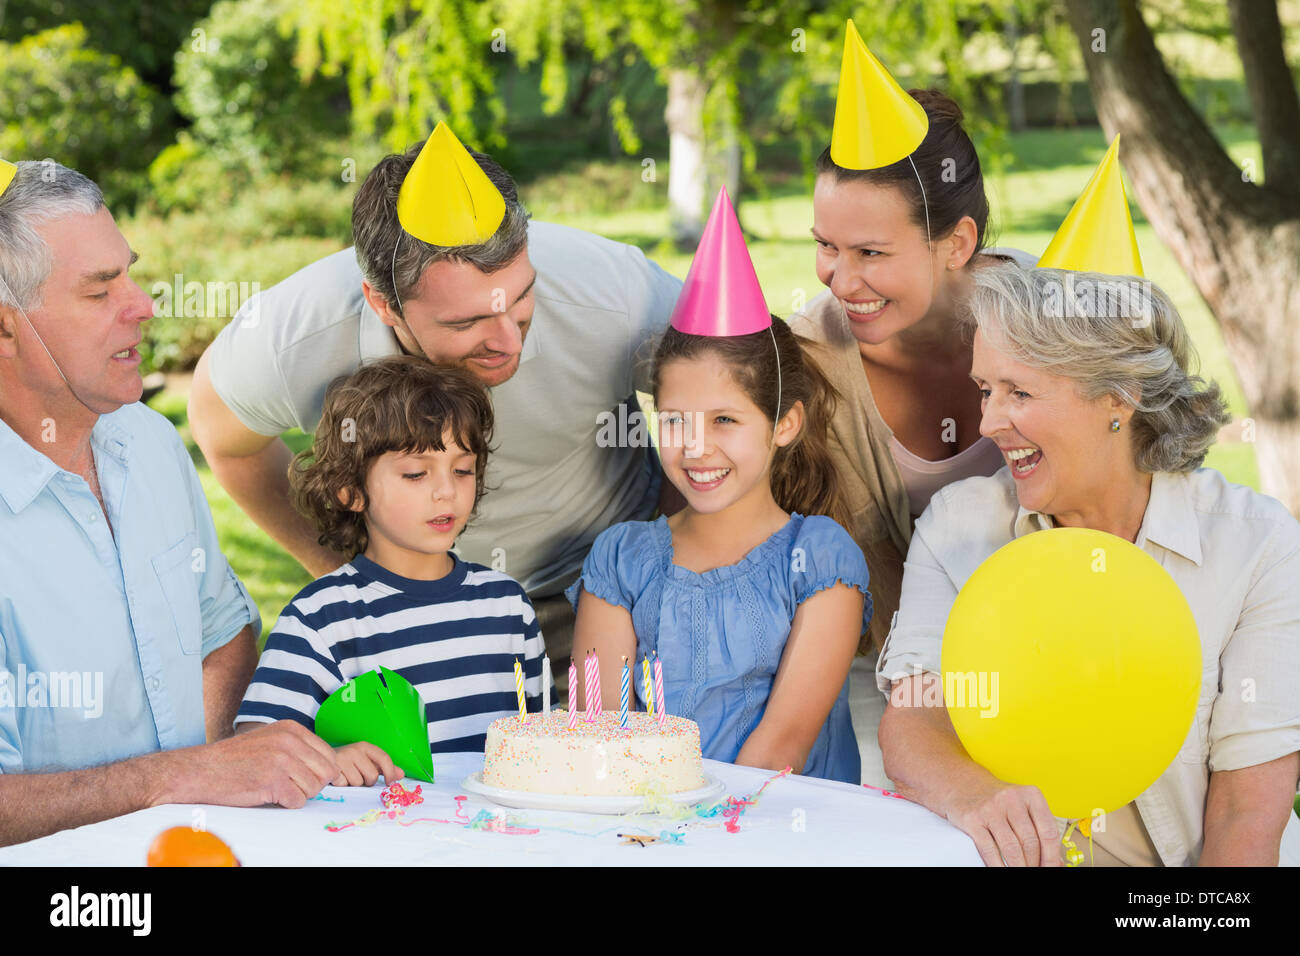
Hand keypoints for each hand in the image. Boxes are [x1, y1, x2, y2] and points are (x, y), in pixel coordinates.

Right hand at [159, 720, 340, 808]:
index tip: (304, 777)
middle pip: (327, 772)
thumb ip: (298, 749)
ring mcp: (282, 760)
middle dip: (313, 785)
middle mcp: (290, 741)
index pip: (330, 754)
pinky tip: (269, 796)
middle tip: (291, 786)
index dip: (321, 772)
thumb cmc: (235, 759)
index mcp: (292, 728)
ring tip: (276, 789)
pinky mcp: (273, 781)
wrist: (200, 770)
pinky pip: (298, 801)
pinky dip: (286, 804)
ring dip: (298, 795)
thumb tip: (331, 770)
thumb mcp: (270, 740)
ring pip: (314, 788)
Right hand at [331, 742, 401, 786]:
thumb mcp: (367, 761)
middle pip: (371, 775)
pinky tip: (339, 778)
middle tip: (360, 777)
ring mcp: (342, 759)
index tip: (390, 782)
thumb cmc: (349, 762)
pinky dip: (343, 784)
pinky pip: (344, 784)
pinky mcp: (332, 769)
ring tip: (348, 776)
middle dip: (367, 781)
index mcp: (365, 747)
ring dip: (354, 784)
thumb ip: (385, 768)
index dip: (390, 772)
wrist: (322, 759)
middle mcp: (355, 750)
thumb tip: (401, 774)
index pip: (384, 758)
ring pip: (358, 782)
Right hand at [945, 780, 1061, 866]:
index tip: (1050, 868)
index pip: (1049, 832)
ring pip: (1012, 849)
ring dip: (1018, 868)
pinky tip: (1002, 870)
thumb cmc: (999, 801)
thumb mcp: (1023, 807)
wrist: (963, 784)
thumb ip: (1039, 829)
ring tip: (1020, 872)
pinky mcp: (972, 819)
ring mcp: (990, 808)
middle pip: (1030, 842)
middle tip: (1034, 871)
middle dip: (1034, 864)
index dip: (1052, 856)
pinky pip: (989, 850)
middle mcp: (1011, 798)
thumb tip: (1055, 861)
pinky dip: (998, 866)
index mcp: (1031, 795)